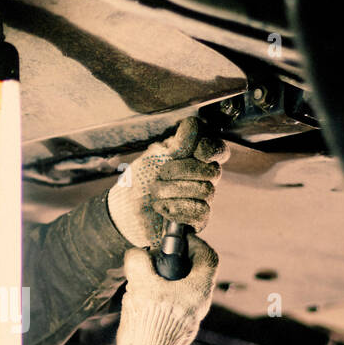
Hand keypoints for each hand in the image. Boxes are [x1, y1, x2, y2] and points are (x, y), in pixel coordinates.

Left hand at [107, 116, 229, 248]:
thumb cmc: (141, 180)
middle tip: (159, 176)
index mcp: (194, 158)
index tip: (197, 151)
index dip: (211, 150)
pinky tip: (162, 208)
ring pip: (205, 191)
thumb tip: (193, 124)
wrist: (125, 210)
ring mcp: (202, 199)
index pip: (218, 150)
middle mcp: (202, 178)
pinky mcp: (197, 220)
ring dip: (173, 191)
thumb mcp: (155, 157)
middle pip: (212, 171)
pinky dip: (178, 209)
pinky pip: (200, 212)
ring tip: (154, 194)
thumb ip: (177, 143)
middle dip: (182, 172)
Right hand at [110, 236, 217, 344]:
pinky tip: (147, 299)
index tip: (180, 239)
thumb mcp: (140, 281)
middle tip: (159, 258)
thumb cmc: (147, 318)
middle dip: (178, 261)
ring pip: (186, 290)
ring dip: (169, 280)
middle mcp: (201, 304)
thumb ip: (138, 260)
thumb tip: (137, 253)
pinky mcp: (180, 329)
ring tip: (148, 279)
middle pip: (196, 273)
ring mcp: (192, 318)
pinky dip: (165, 296)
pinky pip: (177, 305)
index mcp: (199, 290)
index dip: (195, 243)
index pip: (209, 257)